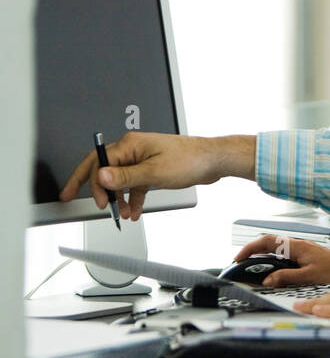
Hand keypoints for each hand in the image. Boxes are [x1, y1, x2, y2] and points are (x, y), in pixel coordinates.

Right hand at [59, 132, 226, 221]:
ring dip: (119, 198)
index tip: (98, 201)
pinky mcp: (151, 167)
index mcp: (130, 144)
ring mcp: (142, 158)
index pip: (100, 162)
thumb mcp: (154, 172)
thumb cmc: (189, 159)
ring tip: (123, 213)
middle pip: (104, 168)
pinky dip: (133, 198)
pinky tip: (135, 211)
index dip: (93, 183)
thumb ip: (125, 176)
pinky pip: (134, 184)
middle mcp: (134, 149)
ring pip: (120, 179)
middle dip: (97, 188)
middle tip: (88, 203)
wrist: (212, 160)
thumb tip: (101, 176)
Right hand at [234, 234, 329, 286]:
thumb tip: (267, 280)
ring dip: (261, 256)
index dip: (250, 248)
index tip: (238, 258)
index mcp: (296, 246)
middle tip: (239, 264)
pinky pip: (282, 254)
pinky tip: (269, 271)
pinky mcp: (303, 255)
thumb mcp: (309, 277)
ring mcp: (299, 249)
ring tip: (250, 268)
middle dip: (252, 251)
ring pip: (275, 248)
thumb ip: (286, 277)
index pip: (267, 242)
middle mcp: (296, 245)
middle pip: (268, 243)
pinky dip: (271, 260)